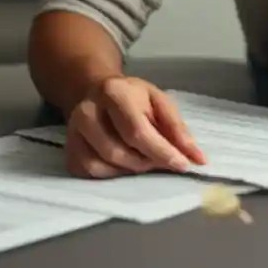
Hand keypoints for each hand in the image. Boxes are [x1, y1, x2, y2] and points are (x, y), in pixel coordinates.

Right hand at [65, 75, 207, 178]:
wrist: (97, 92)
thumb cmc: (134, 98)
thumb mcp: (160, 102)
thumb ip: (178, 129)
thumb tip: (198, 159)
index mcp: (114, 93)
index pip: (137, 131)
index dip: (161, 152)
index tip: (182, 165)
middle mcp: (87, 112)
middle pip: (119, 153)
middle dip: (146, 162)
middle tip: (160, 159)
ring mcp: (73, 133)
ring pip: (104, 166)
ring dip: (130, 170)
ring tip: (141, 157)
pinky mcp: (69, 151)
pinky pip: (91, 174)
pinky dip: (113, 175)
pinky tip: (123, 163)